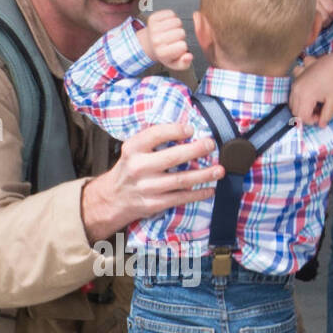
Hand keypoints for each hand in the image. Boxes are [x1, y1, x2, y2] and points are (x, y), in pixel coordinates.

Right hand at [81, 120, 221, 241]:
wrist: (113, 198)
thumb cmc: (129, 169)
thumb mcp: (133, 150)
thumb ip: (152, 140)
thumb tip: (185, 131)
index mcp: (133, 149)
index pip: (155, 134)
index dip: (175, 130)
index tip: (191, 129)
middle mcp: (138, 167)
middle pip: (173, 157)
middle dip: (196, 150)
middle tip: (211, 145)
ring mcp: (147, 187)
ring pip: (181, 180)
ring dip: (203, 175)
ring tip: (219, 170)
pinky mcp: (153, 204)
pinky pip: (180, 198)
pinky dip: (197, 194)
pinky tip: (209, 189)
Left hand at [136, 9, 192, 69]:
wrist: (150, 44)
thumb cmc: (165, 53)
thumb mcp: (174, 63)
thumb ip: (184, 63)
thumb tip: (189, 56)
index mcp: (162, 53)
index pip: (183, 46)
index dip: (183, 47)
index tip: (177, 48)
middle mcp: (156, 41)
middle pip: (181, 32)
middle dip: (181, 36)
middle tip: (174, 40)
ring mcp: (153, 28)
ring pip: (177, 21)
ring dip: (177, 26)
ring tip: (171, 32)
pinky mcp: (153, 18)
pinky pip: (171, 13)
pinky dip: (172, 18)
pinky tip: (168, 25)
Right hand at [290, 50, 332, 125]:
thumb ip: (326, 115)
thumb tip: (321, 125)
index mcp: (305, 96)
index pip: (302, 117)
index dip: (311, 120)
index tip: (321, 117)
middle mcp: (296, 90)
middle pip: (295, 111)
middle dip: (306, 115)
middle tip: (319, 111)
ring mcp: (294, 83)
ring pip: (292, 103)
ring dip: (302, 107)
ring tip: (315, 103)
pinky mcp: (295, 78)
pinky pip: (292, 92)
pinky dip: (297, 96)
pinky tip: (308, 93)